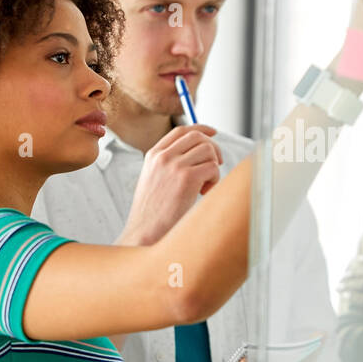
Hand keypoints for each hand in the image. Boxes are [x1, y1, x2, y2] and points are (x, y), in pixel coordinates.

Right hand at [117, 124, 222, 246]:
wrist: (145, 232)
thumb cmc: (153, 212)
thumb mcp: (154, 179)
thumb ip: (170, 164)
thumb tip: (200, 152)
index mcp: (153, 155)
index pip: (181, 131)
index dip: (200, 129)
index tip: (213, 133)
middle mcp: (163, 156)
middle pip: (198, 137)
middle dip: (213, 148)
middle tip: (217, 165)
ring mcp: (175, 166)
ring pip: (208, 151)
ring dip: (213, 167)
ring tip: (204, 186)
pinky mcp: (187, 178)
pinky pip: (213, 168)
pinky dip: (214, 180)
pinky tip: (203, 193)